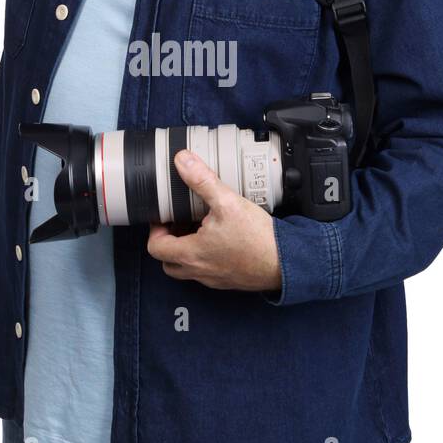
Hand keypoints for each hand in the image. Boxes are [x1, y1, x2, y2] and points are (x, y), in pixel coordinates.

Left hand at [146, 148, 281, 291]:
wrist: (286, 263)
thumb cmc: (258, 239)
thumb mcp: (228, 202)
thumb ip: (202, 181)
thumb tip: (183, 162)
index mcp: (192, 254)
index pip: (155, 248)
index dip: (155, 230)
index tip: (164, 217)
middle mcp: (199, 271)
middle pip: (168, 262)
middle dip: (168, 243)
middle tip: (177, 224)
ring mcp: (213, 279)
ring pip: (187, 269)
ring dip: (186, 251)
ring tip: (199, 229)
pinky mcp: (228, 280)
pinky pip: (207, 272)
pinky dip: (205, 257)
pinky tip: (220, 240)